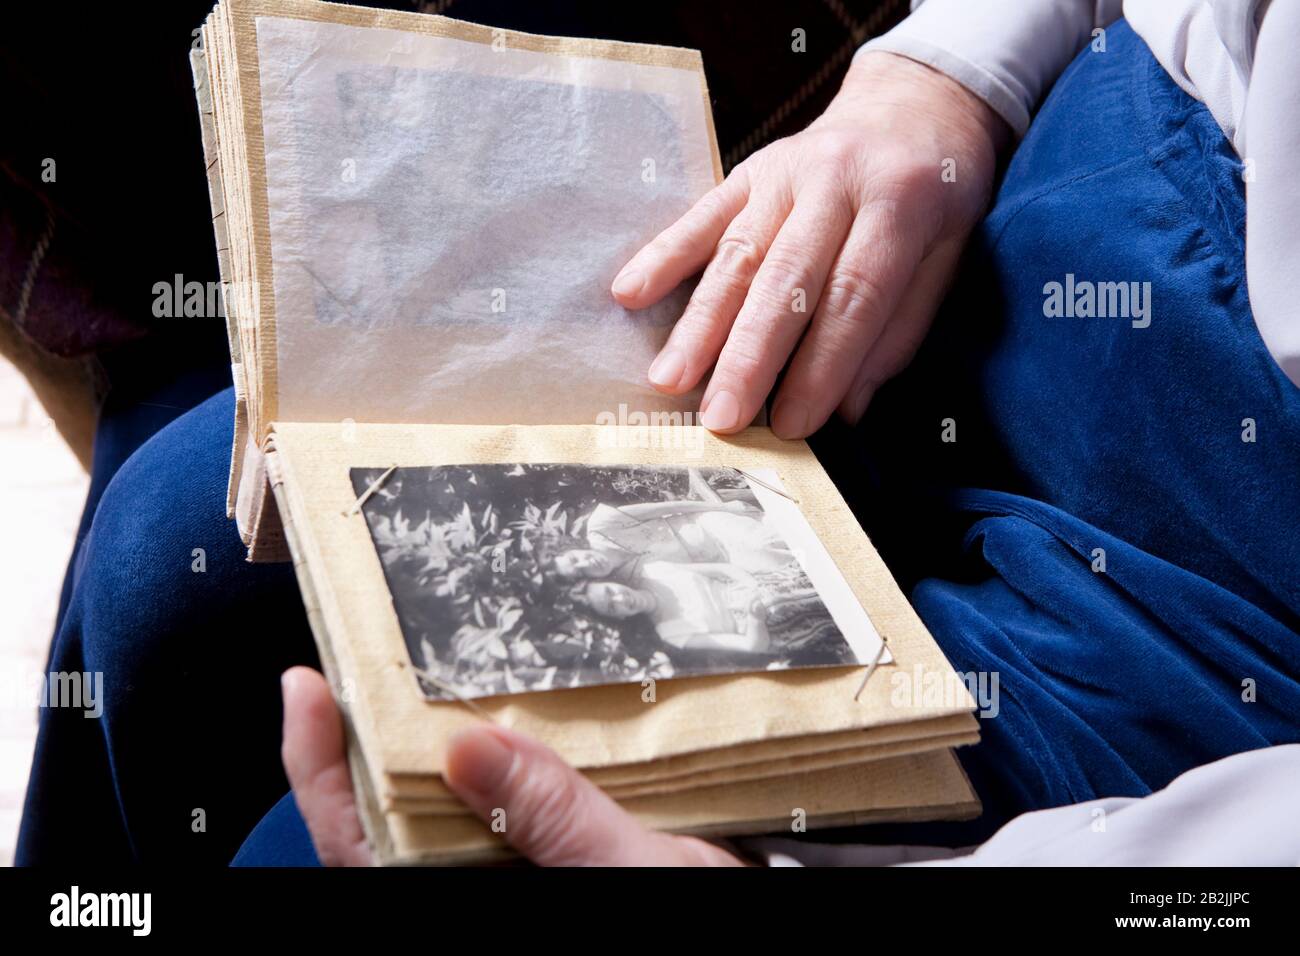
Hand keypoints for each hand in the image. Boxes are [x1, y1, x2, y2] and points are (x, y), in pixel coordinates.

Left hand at [280, 667, 743, 865]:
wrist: (771, 904)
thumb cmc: (700, 914)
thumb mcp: (628, 870)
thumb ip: (550, 819)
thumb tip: (465, 751)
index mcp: (471, 893)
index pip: (359, 838)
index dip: (318, 767)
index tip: (303, 687)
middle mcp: (481, 874)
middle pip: (392, 806)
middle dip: (369, 727)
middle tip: (360, 645)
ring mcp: (517, 858)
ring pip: (450, 796)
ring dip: (434, 730)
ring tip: (424, 656)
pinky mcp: (558, 839)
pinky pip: (512, 789)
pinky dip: (502, 741)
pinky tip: (511, 699)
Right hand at [613, 52, 1008, 437]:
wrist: (914, 104)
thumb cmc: (936, 196)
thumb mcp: (949, 255)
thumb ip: (899, 329)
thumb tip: (846, 409)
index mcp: (899, 201)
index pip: (853, 297)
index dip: (821, 366)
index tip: (792, 425)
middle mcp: (835, 180)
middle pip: (784, 280)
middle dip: (747, 356)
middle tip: (718, 417)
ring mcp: (784, 171)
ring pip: (736, 254)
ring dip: (698, 323)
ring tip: (668, 380)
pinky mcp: (747, 171)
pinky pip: (700, 215)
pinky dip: (663, 255)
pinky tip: (629, 293)